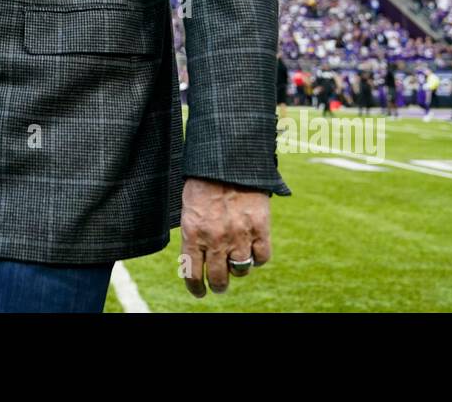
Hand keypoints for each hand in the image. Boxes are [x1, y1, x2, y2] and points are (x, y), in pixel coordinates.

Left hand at [180, 177, 271, 296]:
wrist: (227, 158)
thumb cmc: (203, 181)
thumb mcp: (189, 209)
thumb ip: (194, 234)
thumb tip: (199, 260)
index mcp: (193, 233)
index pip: (193, 274)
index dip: (196, 288)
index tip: (199, 291)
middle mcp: (215, 239)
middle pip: (219, 279)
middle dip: (218, 285)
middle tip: (219, 285)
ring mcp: (239, 234)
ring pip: (241, 270)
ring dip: (238, 270)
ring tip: (236, 262)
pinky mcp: (260, 227)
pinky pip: (262, 257)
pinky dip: (258, 257)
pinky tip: (253, 250)